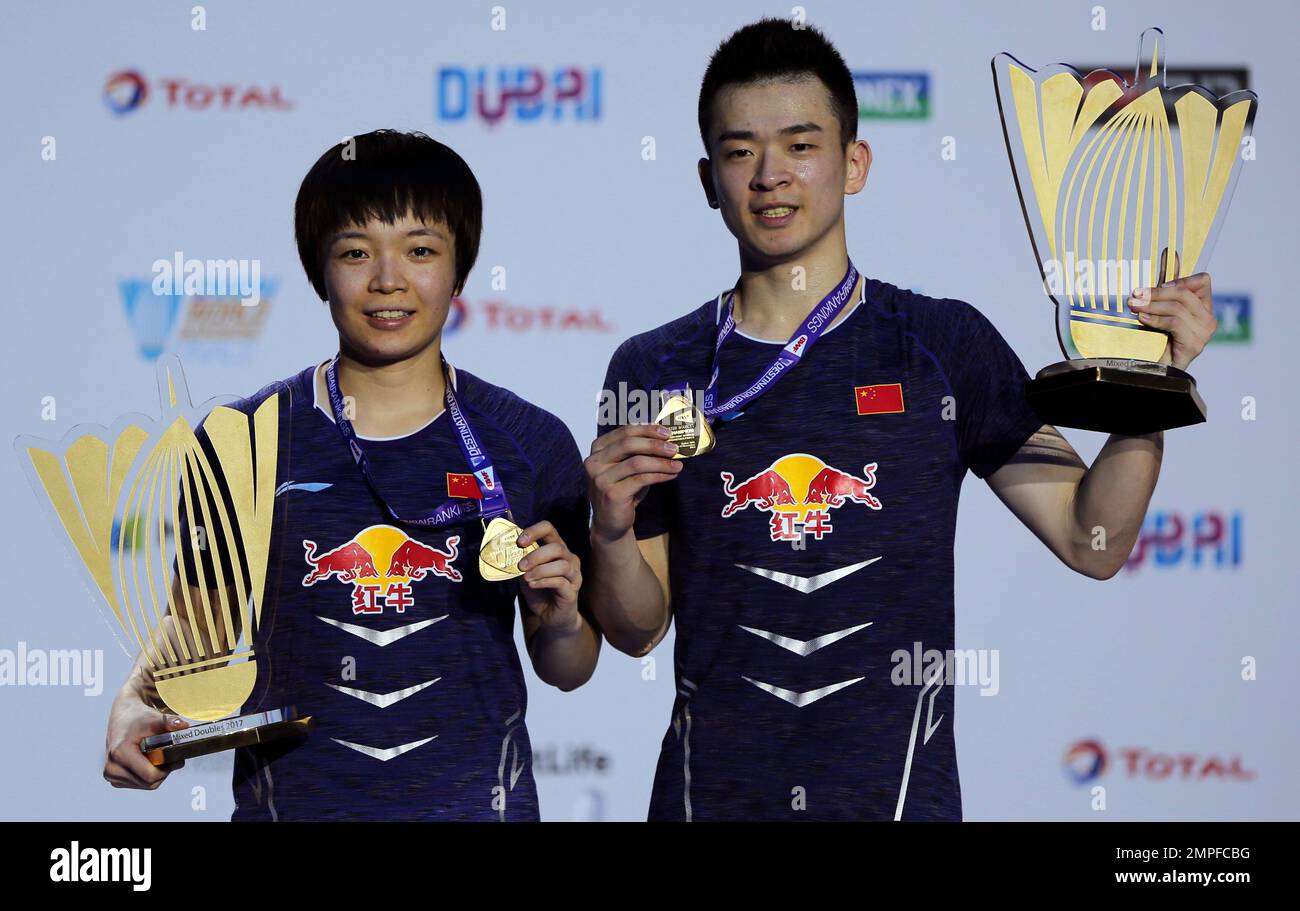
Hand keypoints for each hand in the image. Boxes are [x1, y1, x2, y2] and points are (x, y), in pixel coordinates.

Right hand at [104, 691, 187, 788]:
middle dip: (165, 771)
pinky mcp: (113, 778)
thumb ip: (170, 722)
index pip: (150, 775)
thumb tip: (184, 725)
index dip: (168, 769)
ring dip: (157, 774)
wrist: (123, 718)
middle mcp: (112, 767)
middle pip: (150, 783)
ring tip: (161, 757)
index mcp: (120, 754)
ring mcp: (111, 775)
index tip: (177, 758)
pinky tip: (151, 761)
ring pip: (145, 785)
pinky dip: (149, 775)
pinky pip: (139, 783)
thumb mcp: (155, 718)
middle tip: (173, 757)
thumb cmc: (139, 718)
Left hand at [516, 521, 582, 630]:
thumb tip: (506, 552)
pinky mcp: (572, 591)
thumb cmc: (540, 591)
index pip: (549, 529)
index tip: (520, 541)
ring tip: (526, 578)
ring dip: (540, 570)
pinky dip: (544, 582)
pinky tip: (532, 585)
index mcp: (558, 549)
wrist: (551, 617)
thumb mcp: (527, 573)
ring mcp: (574, 575)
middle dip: (536, 555)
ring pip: (562, 565)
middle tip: (521, 565)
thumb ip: (522, 562)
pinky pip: (561, 582)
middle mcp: (569, 559)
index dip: (535, 531)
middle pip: (557, 547)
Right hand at [584, 424, 681, 541]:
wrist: (610, 522)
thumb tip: (667, 439)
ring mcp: (601, 479)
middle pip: (628, 444)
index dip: (647, 429)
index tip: (667, 432)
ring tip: (678, 463)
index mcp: (598, 449)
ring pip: (636, 462)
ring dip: (661, 462)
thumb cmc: (622, 490)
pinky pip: (641, 479)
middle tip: (674, 447)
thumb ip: (640, 452)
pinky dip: (659, 475)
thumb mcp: (628, 467)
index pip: (624, 432)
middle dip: (655, 444)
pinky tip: (671, 475)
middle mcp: (594, 462)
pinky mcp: (611, 494)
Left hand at [1128, 269, 1215, 371]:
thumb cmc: (1153, 338)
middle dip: (1157, 292)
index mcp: (1202, 307)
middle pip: (1185, 293)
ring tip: (1134, 307)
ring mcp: (1204, 333)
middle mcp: (1208, 319)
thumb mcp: (1158, 307)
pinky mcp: (1194, 345)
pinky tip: (1143, 319)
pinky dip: (1156, 319)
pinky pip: (1176, 323)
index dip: (1180, 279)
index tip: (1157, 285)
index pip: (1202, 281)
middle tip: (1135, 295)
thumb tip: (1170, 252)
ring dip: (1152, 305)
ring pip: (1179, 307)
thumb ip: (1164, 285)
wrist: (1149, 369)